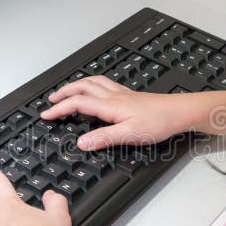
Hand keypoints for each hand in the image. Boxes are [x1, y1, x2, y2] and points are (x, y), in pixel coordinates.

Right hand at [40, 76, 186, 149]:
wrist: (179, 112)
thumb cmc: (159, 122)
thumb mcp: (129, 135)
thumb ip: (103, 138)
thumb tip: (81, 142)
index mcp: (110, 105)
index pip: (77, 103)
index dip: (59, 109)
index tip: (46, 115)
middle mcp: (113, 96)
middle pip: (82, 87)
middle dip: (63, 92)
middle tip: (51, 100)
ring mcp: (122, 93)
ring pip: (92, 82)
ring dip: (76, 85)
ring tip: (66, 91)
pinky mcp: (129, 95)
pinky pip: (104, 83)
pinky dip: (91, 84)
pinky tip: (95, 88)